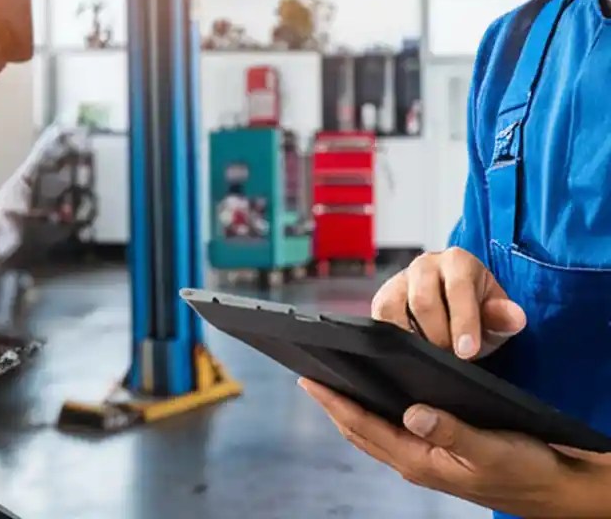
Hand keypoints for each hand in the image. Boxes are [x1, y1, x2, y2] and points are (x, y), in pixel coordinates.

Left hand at [300, 378, 610, 517]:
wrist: (556, 489)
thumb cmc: (526, 470)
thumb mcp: (491, 450)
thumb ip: (452, 432)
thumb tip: (413, 411)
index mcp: (420, 461)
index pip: (363, 426)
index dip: (333, 403)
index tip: (307, 380)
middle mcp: (415, 461)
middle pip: (360, 429)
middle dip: (333, 403)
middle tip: (309, 375)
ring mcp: (425, 460)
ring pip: (375, 431)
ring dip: (351, 409)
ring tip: (332, 382)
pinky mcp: (438, 455)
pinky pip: (394, 432)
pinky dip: (377, 413)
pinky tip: (377, 395)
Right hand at [371, 248, 526, 359]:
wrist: (452, 309)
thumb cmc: (477, 311)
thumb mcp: (496, 317)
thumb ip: (503, 317)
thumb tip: (515, 317)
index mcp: (458, 261)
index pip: (458, 289)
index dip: (463, 322)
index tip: (467, 351)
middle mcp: (425, 264)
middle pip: (423, 301)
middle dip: (438, 335)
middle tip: (452, 358)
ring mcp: (399, 280)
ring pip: (396, 310)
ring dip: (415, 338)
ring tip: (433, 352)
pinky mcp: (382, 298)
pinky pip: (382, 320)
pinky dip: (397, 338)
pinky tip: (414, 347)